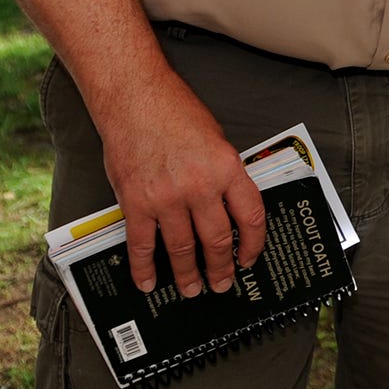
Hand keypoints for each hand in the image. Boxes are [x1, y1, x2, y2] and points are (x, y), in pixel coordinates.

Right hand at [91, 70, 265, 295]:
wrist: (136, 99)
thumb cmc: (176, 112)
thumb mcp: (217, 140)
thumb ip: (223, 174)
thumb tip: (228, 205)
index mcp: (227, 169)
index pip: (250, 216)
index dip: (253, 243)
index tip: (249, 257)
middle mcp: (200, 187)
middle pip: (217, 239)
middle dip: (221, 267)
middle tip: (221, 283)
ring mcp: (167, 198)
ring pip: (182, 249)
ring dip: (188, 274)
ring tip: (192, 288)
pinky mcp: (136, 203)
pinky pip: (142, 245)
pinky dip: (145, 268)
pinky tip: (148, 282)